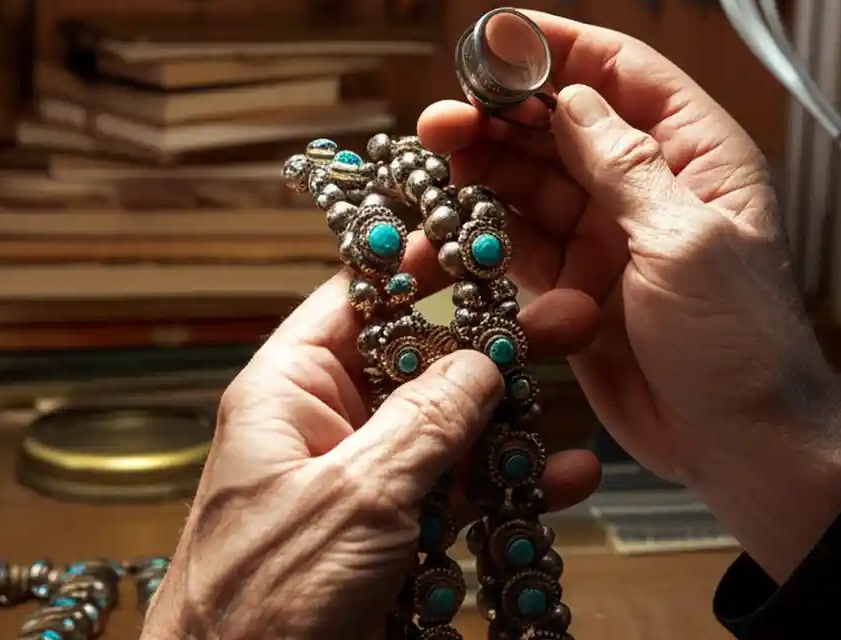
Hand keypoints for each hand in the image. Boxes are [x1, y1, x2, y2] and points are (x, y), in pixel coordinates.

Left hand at [141, 244, 601, 639]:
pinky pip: (456, 497)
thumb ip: (424, 424)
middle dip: (492, 346)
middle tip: (568, 319)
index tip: (481, 238)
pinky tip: (566, 481)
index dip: (418, 265)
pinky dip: (508, 489)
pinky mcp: (388, 541)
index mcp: (288, 394)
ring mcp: (360, 487)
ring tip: (579, 395)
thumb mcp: (353, 499)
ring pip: (447, 433)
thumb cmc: (261, 605)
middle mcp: (324, 429)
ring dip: (513, 419)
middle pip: (418, 364)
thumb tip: (483, 359)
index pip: (356, 301)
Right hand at [419, 11, 840, 580]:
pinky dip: (478, 233)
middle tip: (440, 121)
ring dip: (479, 170)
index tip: (493, 42)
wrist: (743, 448)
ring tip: (429, 166)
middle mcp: (647, 185)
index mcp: (696, 156)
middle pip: (561, 125)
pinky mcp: (574, 284)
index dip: (557, 49)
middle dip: (499, 115)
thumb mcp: (687, 242)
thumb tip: (572, 100)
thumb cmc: (743, 344)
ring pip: (529, 182)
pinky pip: (516, 244)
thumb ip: (624, 168)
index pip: (623, 74)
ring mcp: (607, 235)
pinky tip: (442, 229)